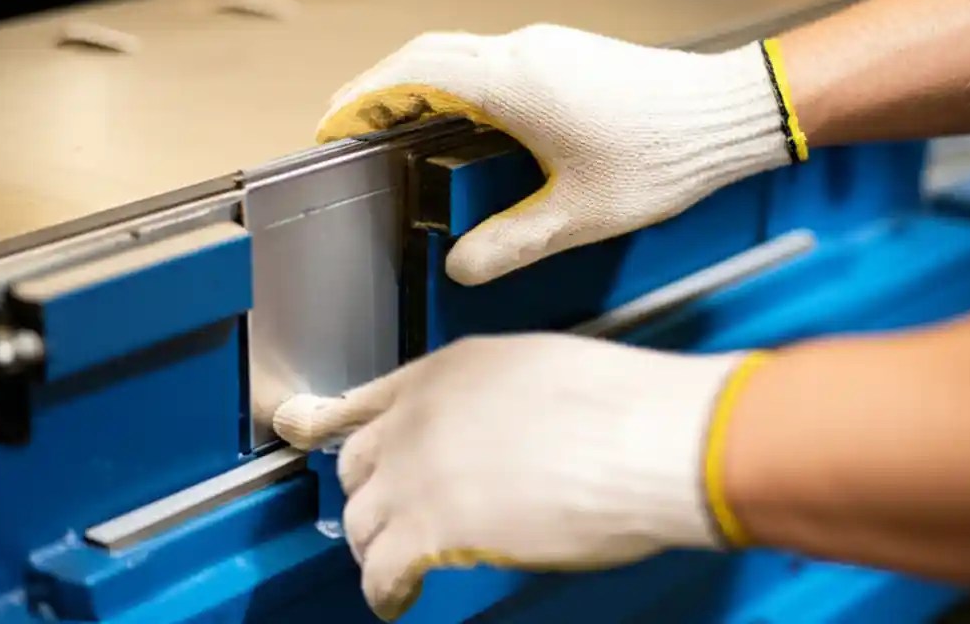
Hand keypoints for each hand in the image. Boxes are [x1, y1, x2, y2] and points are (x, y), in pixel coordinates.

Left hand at [274, 333, 754, 620]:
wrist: (645, 436)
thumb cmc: (622, 405)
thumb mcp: (542, 371)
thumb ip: (492, 399)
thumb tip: (491, 433)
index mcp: (447, 369)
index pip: (368, 402)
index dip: (344, 431)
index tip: (324, 444)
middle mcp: (419, 413)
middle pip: (357, 464)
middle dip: (369, 496)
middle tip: (386, 519)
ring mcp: (418, 470)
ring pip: (361, 519)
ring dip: (373, 546)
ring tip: (389, 566)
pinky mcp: (430, 527)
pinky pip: (381, 568)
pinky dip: (383, 590)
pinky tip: (397, 600)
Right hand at [316, 24, 797, 285]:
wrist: (729, 115)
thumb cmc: (666, 154)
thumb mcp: (579, 215)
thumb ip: (511, 243)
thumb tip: (465, 265)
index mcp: (515, 82)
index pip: (412, 73)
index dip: (363, 96)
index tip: (334, 122)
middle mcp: (525, 54)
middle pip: (427, 56)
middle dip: (381, 88)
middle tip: (354, 125)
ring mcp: (548, 49)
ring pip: (460, 54)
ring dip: (421, 83)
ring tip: (399, 126)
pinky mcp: (568, 56)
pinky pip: (493, 61)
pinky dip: (459, 85)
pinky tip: (464, 123)